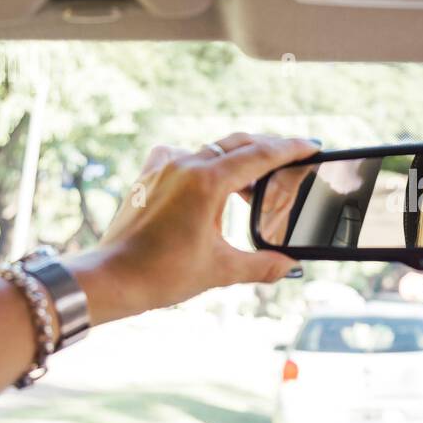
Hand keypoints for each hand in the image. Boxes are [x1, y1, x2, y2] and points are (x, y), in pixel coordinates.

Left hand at [64, 133, 318, 324]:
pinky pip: (182, 156)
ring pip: (211, 149)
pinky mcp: (148, 177)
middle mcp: (185, 165)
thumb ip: (262, 265)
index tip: (312, 146)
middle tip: (294, 156)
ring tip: (256, 180)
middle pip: (238, 144)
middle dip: (269, 148)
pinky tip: (206, 177)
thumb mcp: (220, 270)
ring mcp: (163, 167)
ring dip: (238, 158)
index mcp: (207, 181)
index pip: (260, 155)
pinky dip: (202, 162)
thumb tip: (290, 265)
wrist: (110, 279)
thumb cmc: (160, 274)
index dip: (291, 149)